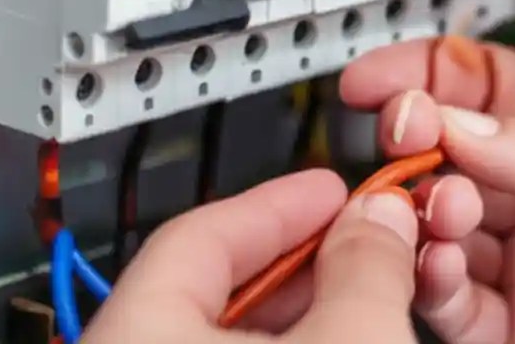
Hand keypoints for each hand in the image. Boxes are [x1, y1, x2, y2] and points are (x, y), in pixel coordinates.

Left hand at [82, 169, 471, 342]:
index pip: (200, 231)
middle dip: (307, 260)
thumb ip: (366, 268)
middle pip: (217, 287)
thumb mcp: (349, 343)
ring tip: (371, 302)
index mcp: (135, 332)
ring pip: (233, 341)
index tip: (330, 187)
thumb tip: (379, 223)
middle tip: (366, 242)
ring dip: (310, 315)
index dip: (280, 199)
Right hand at [341, 39, 514, 342]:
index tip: (381, 79)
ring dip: (423, 211)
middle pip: (452, 156)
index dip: (431, 77)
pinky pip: (451, 301)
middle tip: (403, 138)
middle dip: (417, 142)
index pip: (490, 91)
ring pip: (441, 227)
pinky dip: (432, 277)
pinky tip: (443, 261)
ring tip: (441, 206)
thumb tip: (459, 120)